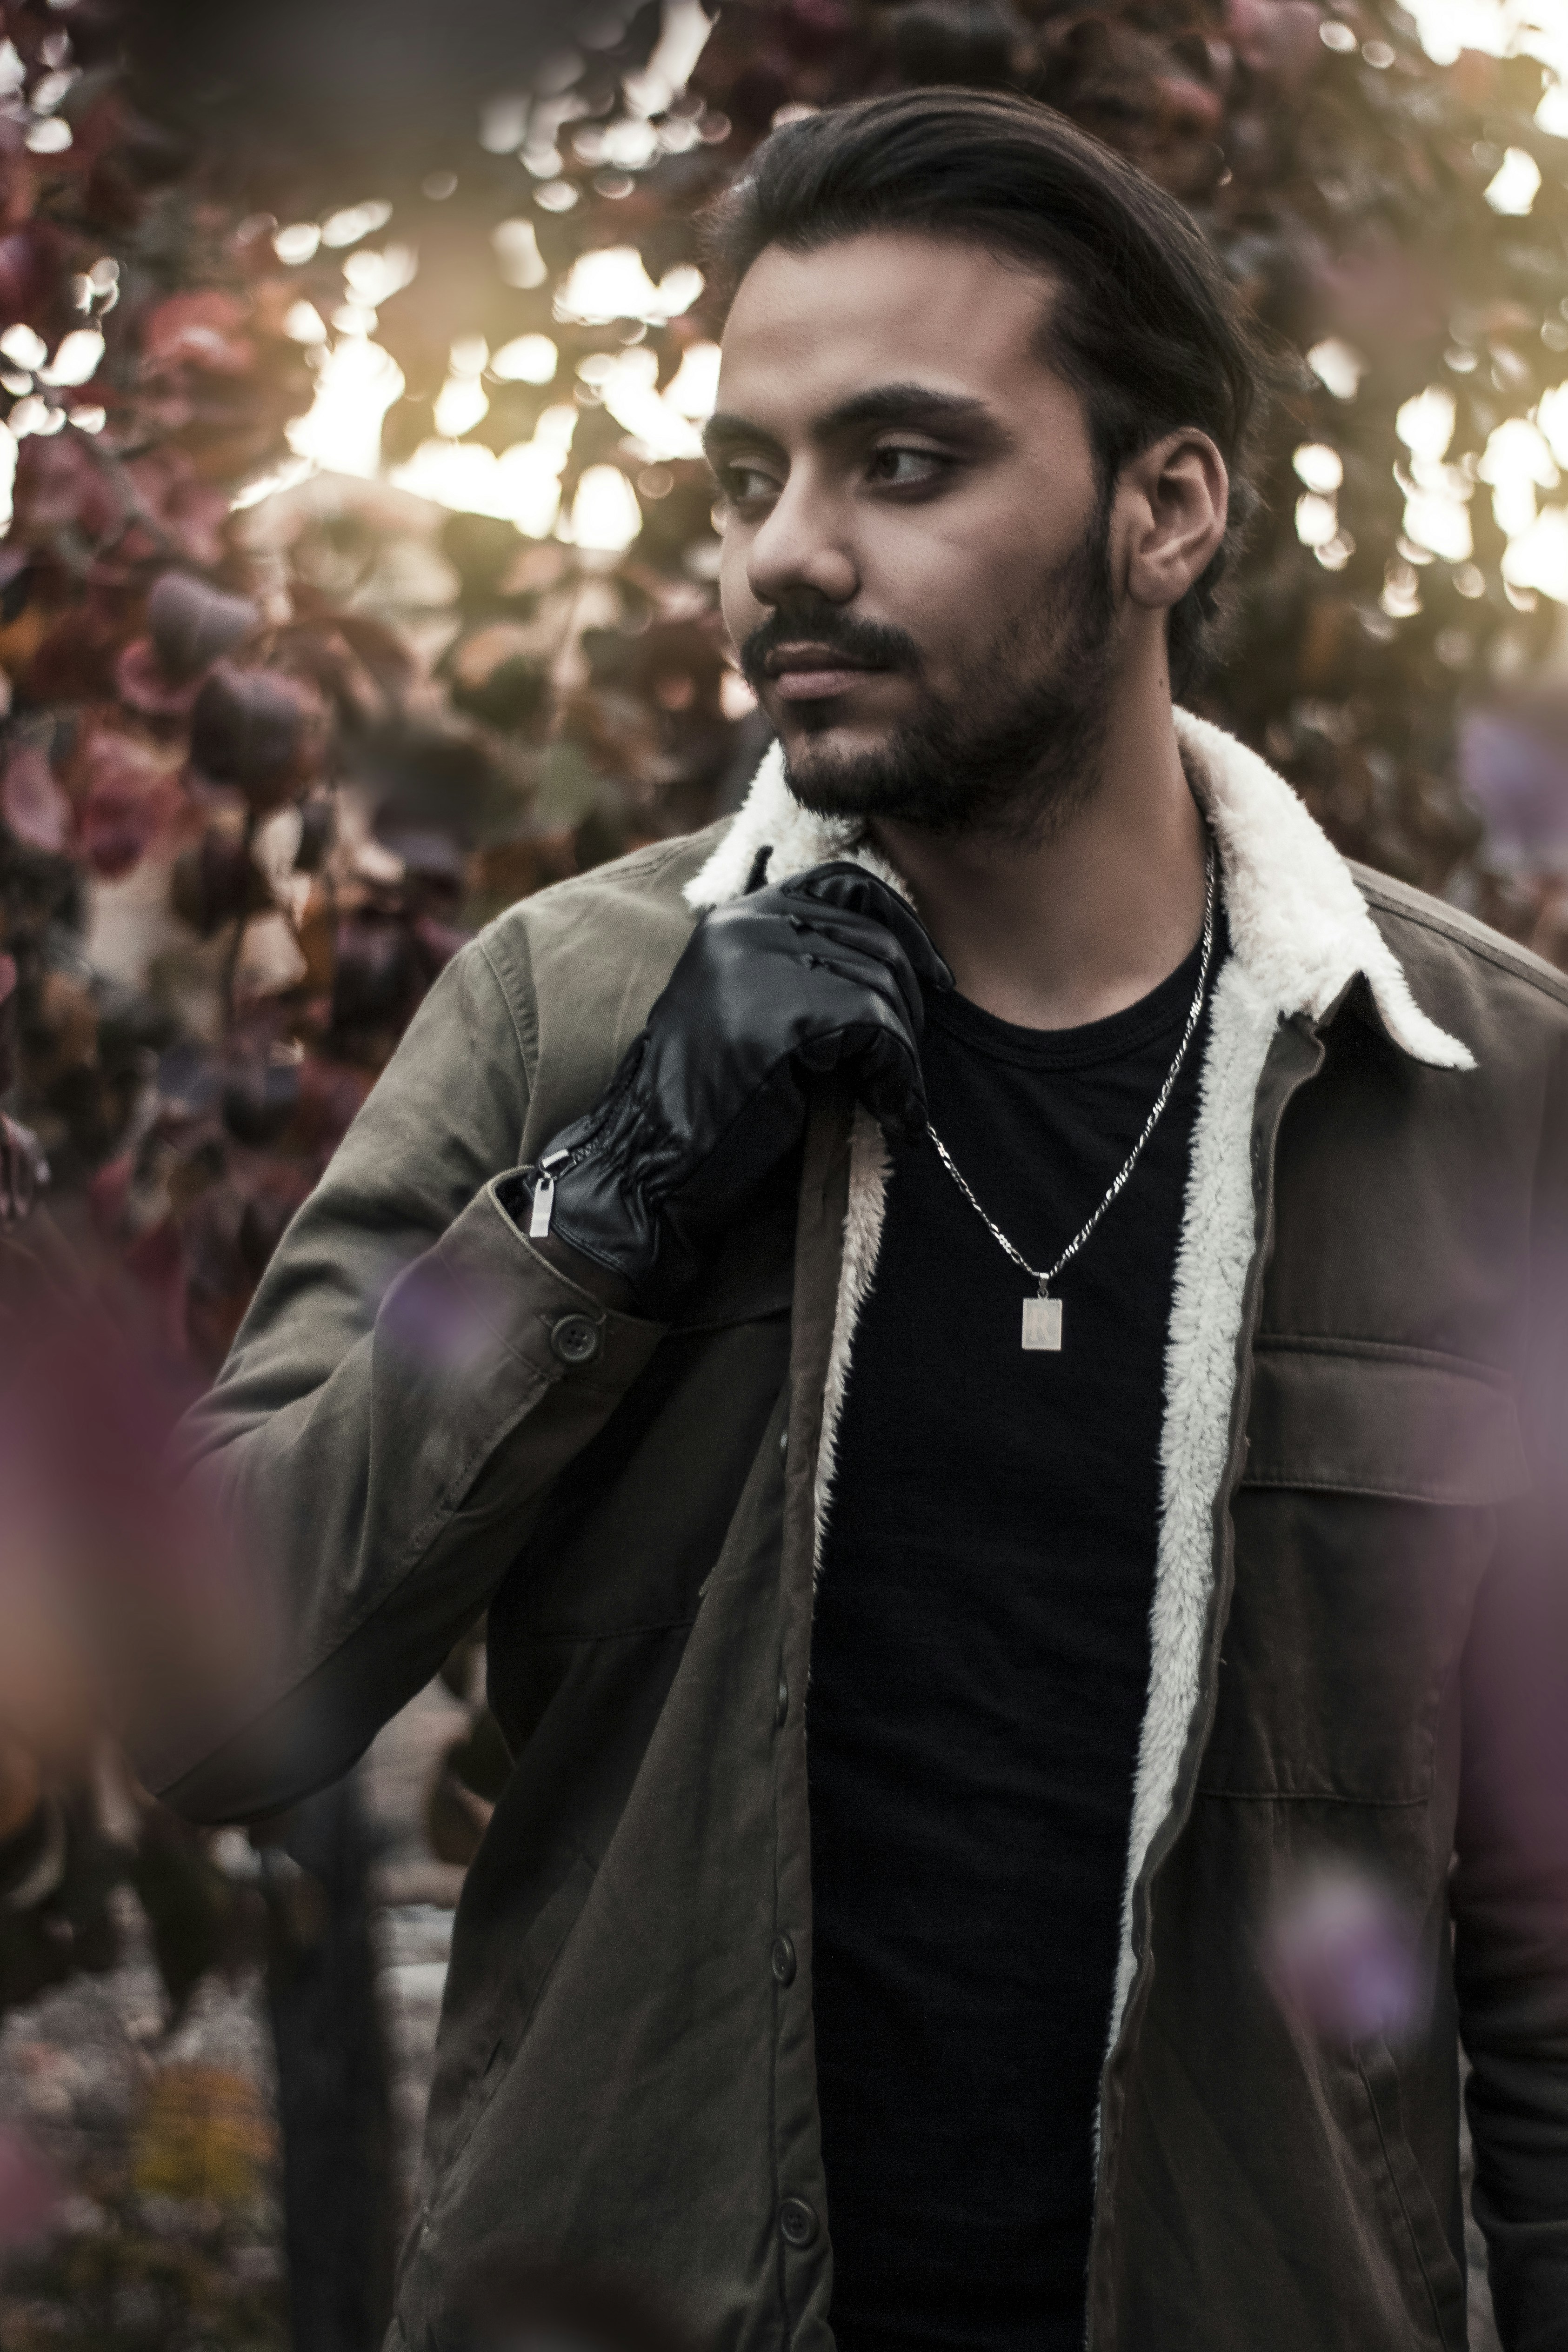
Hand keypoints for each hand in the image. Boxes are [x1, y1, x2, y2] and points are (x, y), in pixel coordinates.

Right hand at [505, 861, 951, 1317]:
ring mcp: (757, 966)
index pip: (846, 884)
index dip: (904, 926)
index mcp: (736, 919)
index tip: (933, 977)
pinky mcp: (777, 1018)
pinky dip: (899, 1077)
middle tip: (908, 1067)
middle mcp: (744, 927)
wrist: (651, 1165)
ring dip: (905, 1054)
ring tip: (898, 1101)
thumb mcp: (749, 1009)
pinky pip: (876, 1030)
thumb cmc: (710, 1104)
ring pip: (881, 987)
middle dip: (910, 1008)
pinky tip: (895, 1115)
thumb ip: (800, 969)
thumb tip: (903, 960)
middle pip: (875, 939)